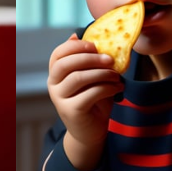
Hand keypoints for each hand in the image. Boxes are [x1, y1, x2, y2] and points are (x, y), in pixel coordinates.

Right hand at [47, 34, 122, 170]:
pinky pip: (90, 94)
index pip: (58, 54)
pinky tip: (118, 88)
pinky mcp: (71, 111)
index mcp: (56, 74)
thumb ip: (88, 62)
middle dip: (89, 58)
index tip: (94, 45)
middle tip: (110, 59)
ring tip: (116, 76)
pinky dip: (107, 88)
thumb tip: (87, 38)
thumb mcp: (91, 78)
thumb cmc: (92, 101)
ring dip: (101, 73)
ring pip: (78, 78)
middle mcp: (53, 85)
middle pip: (65, 64)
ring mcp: (60, 99)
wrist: (90, 132)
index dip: (75, 46)